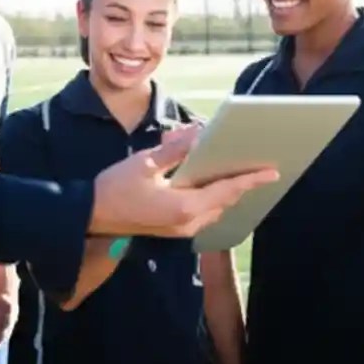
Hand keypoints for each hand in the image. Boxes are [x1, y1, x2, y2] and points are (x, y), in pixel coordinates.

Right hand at [89, 126, 278, 237]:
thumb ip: (175, 149)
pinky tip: (213, 181)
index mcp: (184, 207)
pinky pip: (204, 213)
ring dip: (227, 191)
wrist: (90, 216)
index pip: (226, 190)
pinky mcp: (174, 230)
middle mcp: (187, 223)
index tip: (272, 171)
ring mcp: (181, 230)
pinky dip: (213, 197)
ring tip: (240, 169)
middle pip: (225, 201)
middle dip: (242, 183)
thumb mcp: (145, 162)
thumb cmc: (115, 187)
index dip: (251, 179)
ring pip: (215, 209)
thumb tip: (199, 134)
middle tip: (260, 164)